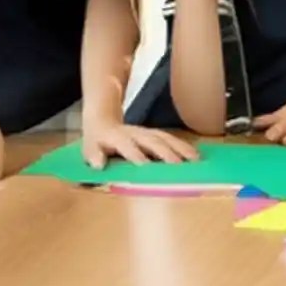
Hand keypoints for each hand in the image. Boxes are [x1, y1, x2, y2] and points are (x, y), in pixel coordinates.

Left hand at [81, 120, 197, 168]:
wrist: (104, 119)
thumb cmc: (97, 140)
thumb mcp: (89, 147)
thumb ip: (93, 156)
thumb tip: (97, 164)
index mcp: (118, 137)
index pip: (127, 146)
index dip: (135, 154)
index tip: (144, 166)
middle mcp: (136, 133)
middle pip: (153, 141)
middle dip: (166, 153)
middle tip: (178, 166)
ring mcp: (148, 132)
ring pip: (166, 139)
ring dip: (181, 149)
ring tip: (195, 160)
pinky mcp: (156, 134)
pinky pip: (172, 140)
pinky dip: (185, 147)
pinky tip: (196, 156)